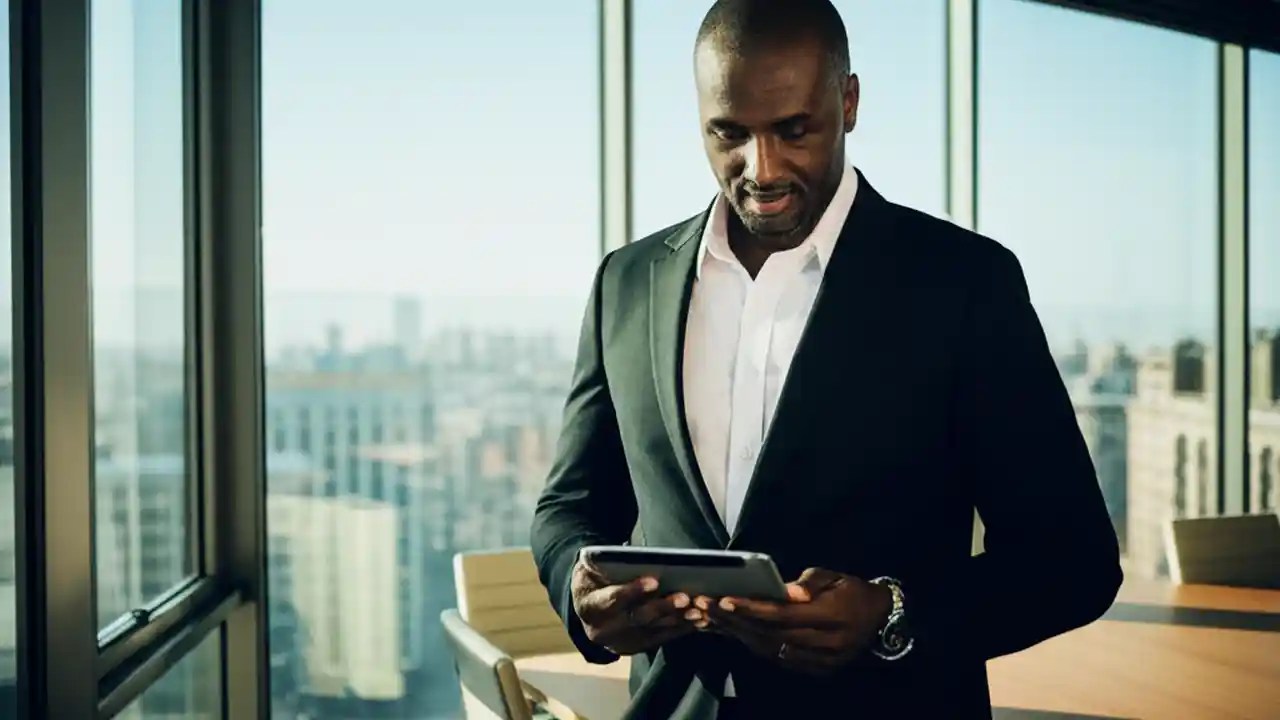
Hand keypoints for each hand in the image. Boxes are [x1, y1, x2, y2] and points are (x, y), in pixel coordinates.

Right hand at [570, 556, 703, 655]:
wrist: (586, 607)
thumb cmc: (594, 578)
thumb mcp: (592, 568)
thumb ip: (607, 564)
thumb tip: (636, 556)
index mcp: (590, 605)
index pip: (612, 599)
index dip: (633, 591)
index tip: (654, 581)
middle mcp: (602, 630)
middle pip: (636, 618)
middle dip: (662, 607)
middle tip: (684, 597)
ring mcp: (619, 642)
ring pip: (652, 630)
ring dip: (676, 620)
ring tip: (697, 610)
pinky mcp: (634, 647)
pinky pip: (660, 639)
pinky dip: (679, 629)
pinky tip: (697, 620)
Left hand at [701, 568, 891, 675]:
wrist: (880, 619)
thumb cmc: (852, 590)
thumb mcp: (835, 575)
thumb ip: (809, 583)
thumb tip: (786, 591)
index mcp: (831, 616)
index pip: (783, 615)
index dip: (752, 609)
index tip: (725, 599)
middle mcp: (825, 644)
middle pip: (771, 635)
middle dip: (736, 622)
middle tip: (706, 607)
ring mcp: (821, 661)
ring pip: (771, 650)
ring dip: (739, 636)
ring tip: (712, 619)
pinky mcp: (817, 670)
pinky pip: (779, 659)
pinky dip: (754, 646)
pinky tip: (735, 633)